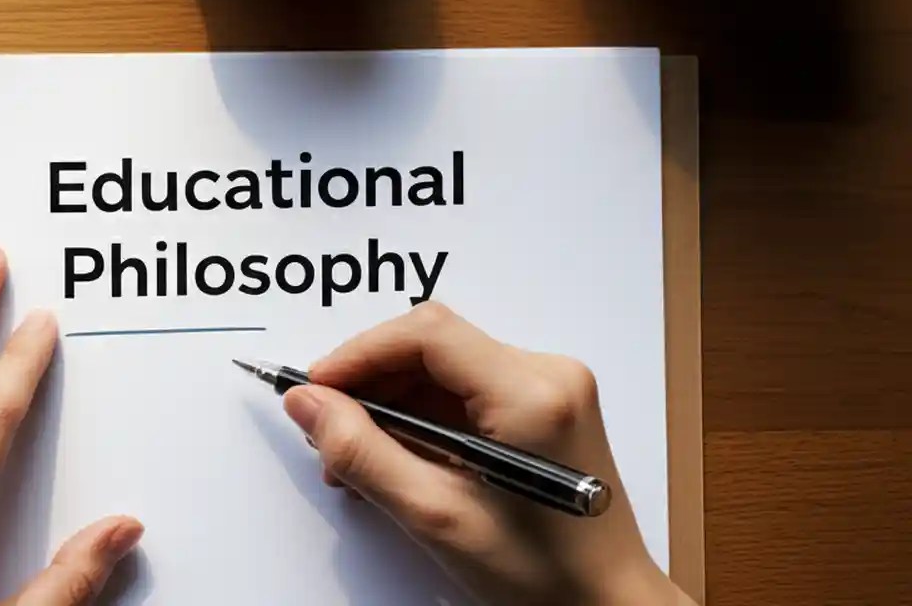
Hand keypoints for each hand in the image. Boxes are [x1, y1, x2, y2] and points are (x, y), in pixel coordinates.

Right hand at [283, 302, 693, 605]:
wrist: (606, 604)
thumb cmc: (542, 574)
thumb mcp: (436, 515)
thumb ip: (363, 452)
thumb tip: (307, 403)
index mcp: (533, 393)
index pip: (427, 334)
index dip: (360, 353)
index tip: (316, 388)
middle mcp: (548, 374)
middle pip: (432, 346)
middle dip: (370, 385)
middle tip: (329, 435)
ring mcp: (550, 386)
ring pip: (442, 368)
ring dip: (391, 405)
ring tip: (357, 461)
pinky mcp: (544, 404)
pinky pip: (464, 390)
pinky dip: (422, 418)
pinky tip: (395, 459)